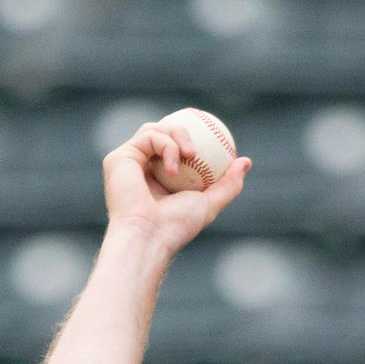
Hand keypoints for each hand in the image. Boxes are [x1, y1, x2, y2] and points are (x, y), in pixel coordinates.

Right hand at [101, 118, 251, 256]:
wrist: (150, 235)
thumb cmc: (177, 225)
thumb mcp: (210, 203)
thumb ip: (228, 184)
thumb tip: (246, 161)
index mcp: (160, 176)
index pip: (176, 146)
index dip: (192, 135)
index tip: (214, 135)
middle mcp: (142, 167)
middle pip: (163, 131)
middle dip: (184, 129)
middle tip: (203, 142)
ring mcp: (129, 161)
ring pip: (156, 129)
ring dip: (179, 136)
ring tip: (192, 154)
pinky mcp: (119, 157)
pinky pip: (149, 136)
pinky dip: (167, 147)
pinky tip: (174, 169)